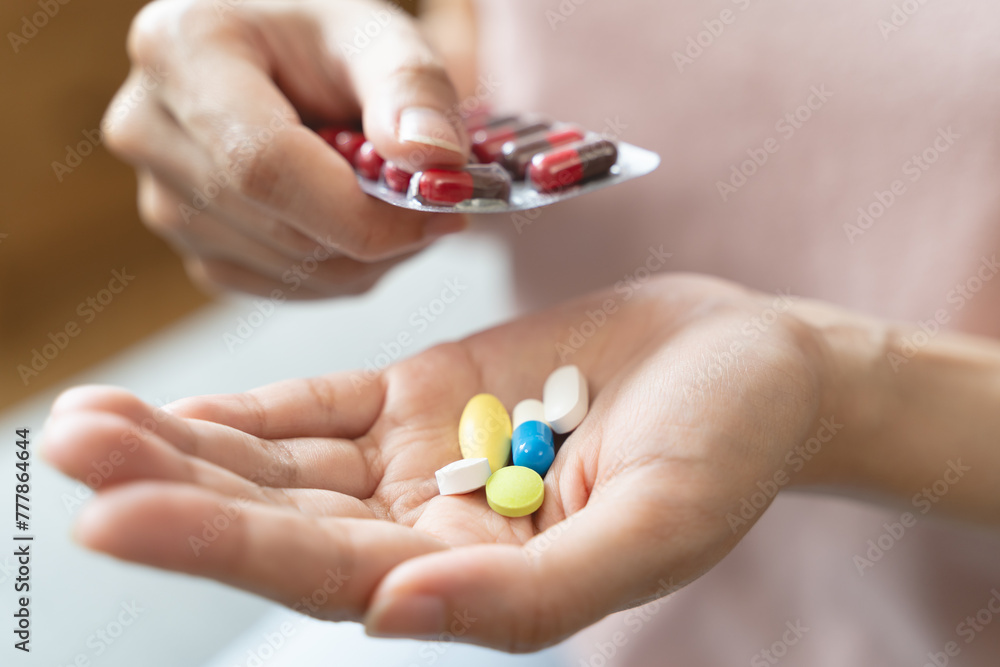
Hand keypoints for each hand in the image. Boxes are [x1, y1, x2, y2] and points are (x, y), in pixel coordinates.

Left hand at [42, 274, 840, 650]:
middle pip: (280, 519)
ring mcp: (420, 459)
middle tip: (73, 447)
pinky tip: (178, 405)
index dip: (223, 547)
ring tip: (88, 422)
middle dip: (173, 490)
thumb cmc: (726, 452)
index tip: (116, 513)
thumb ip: (534, 593)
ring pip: (284, 462)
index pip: (328, 576)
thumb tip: (396, 615)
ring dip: (188, 444)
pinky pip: (322, 408)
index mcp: (477, 580)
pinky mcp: (426, 393)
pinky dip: (251, 406)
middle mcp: (430, 529)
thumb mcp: (654, 529)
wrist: (748, 364)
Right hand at [103, 0, 473, 297]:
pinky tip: (350, 220)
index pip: (265, 167)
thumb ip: (413, 87)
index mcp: (182, 50)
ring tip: (386, 198)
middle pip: (278, 228)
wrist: (281, 59)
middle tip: (431, 202)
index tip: (438, 213)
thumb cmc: (322, 39)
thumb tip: (435, 158)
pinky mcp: (187, 241)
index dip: (361, 212)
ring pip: (285, 269)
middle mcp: (149, 128)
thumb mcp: (378, 35)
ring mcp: (160, 194)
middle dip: (375, 234)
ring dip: (362, 256)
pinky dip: (334, 270)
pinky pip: (275, 287)